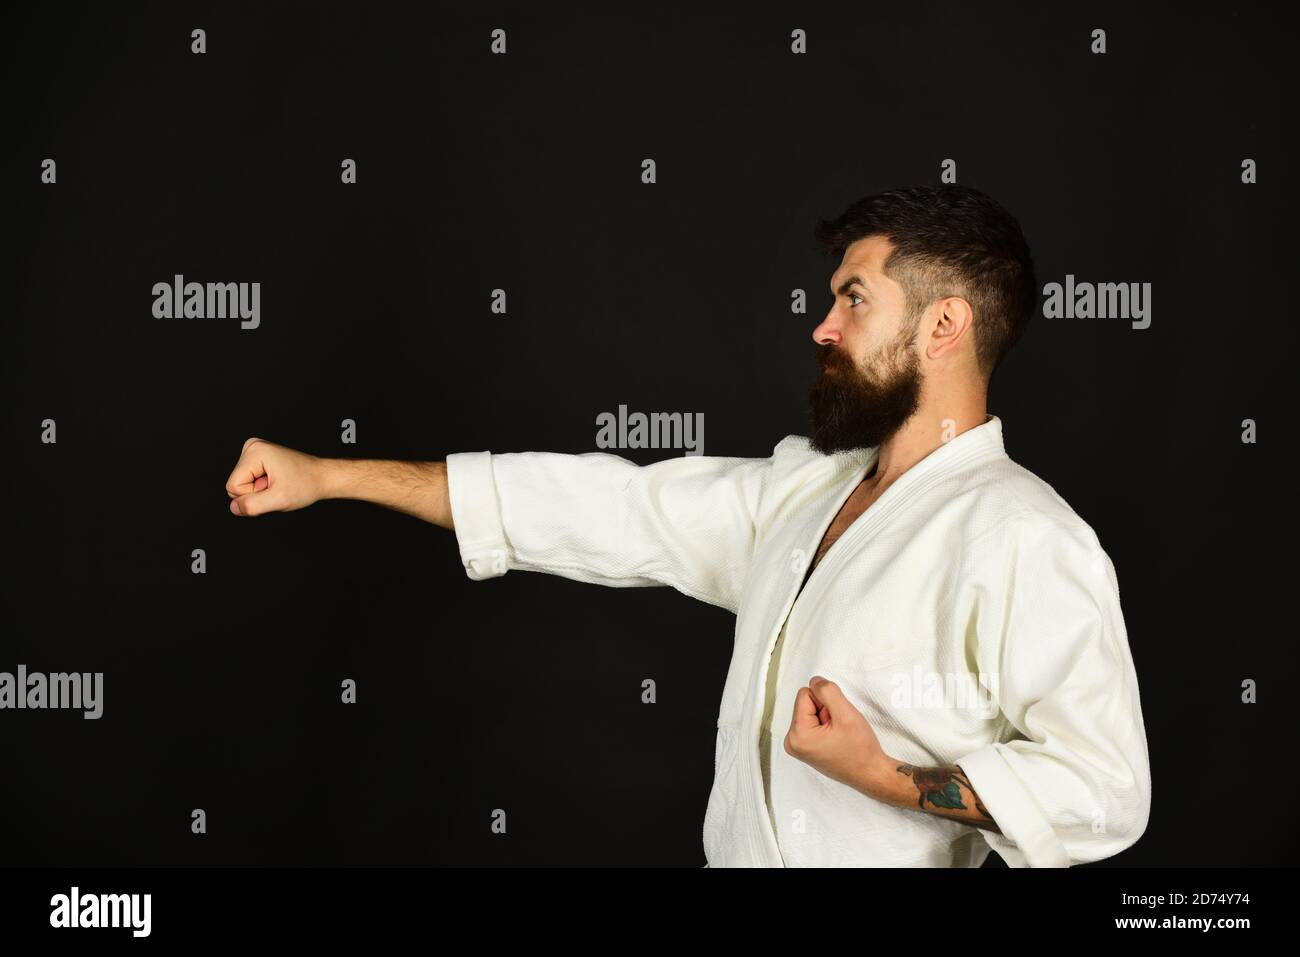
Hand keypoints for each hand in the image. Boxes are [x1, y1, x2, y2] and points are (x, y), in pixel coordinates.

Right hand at [226, 437, 325, 515]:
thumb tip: (234, 507)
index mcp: (254, 451)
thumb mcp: (279, 500)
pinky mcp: (258, 457)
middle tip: (277, 486)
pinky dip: (263, 486)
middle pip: (235, 484)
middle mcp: (252, 446)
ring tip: (279, 483)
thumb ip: (253, 505)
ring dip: (260, 490)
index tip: (274, 488)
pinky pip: (248, 481)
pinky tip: (277, 480)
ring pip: (241, 484)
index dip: (253, 495)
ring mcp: (254, 451)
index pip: (233, 486)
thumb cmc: (306, 484)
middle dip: (257, 492)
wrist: (322, 477)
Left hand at [783, 675, 890, 796]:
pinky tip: (836, 739)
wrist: (870, 773)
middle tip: (839, 729)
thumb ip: (827, 691)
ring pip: (811, 712)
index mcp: (797, 735)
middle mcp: (791, 742)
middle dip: (825, 710)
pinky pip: (813, 723)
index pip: (805, 694)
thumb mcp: (846, 713)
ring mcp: (797, 746)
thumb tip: (814, 681)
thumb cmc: (860, 749)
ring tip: (839, 735)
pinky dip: (826, 726)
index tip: (837, 719)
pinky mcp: (805, 747)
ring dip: (827, 718)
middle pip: (806, 703)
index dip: (825, 701)